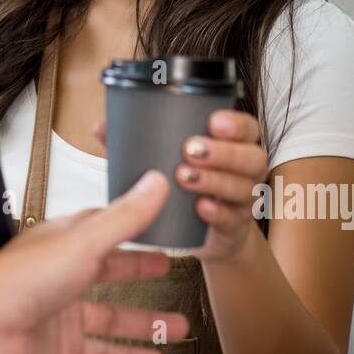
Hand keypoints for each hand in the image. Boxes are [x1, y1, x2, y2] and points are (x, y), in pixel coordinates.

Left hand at [0, 171, 191, 353]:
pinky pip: (104, 352)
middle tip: (164, 265)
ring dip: (145, 322)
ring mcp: (61, 313)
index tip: (156, 218)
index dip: (132, 223)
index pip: (105, 225)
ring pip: (113, 317)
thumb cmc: (12, 280)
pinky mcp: (60, 347)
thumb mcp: (83, 241)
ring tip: (175, 327)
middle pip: (110, 270)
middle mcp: (63, 274)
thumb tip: (153, 185)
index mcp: (65, 240)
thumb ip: (123, 217)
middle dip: (139, 269)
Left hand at [92, 109, 267, 263]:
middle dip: (224, 152)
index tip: (212, 121)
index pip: (247, 128)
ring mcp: (242, 200)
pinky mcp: (233, 228)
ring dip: (215, 181)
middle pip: (252, 157)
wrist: (200, 233)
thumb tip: (101, 126)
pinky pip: (233, 220)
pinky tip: (200, 208)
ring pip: (244, 188)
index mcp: (232, 145)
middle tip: (190, 150)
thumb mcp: (160, 161)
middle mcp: (244, 171)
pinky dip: (217, 213)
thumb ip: (135, 143)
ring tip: (185, 177)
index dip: (236, 123)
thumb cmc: (180, 187)